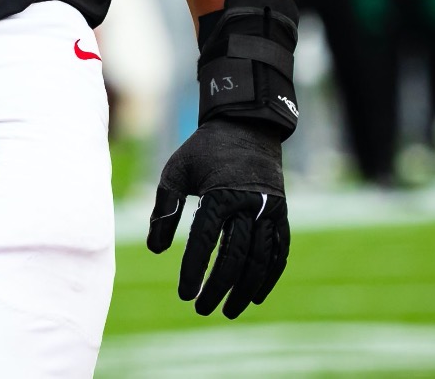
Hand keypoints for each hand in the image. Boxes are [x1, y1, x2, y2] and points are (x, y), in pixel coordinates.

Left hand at [146, 117, 289, 318]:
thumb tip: (154, 250)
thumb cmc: (204, 150)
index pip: (204, 240)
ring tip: (229, 310)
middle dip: (218, 286)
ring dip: (245, 289)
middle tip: (201, 308)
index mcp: (219, 193)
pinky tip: (256, 296)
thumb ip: (164, 209)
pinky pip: (279, 251)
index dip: (194, 270)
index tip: (184, 294)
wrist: (246, 125)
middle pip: (235, 256)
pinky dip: (269, 276)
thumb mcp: (176, 171)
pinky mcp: (280, 213)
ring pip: (260, 259)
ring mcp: (268, 210)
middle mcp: (247, 204)